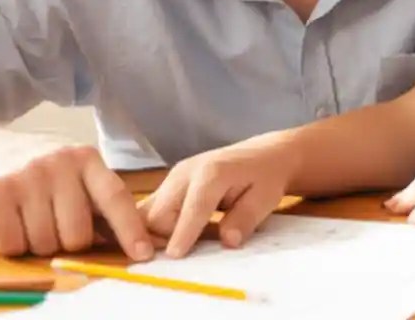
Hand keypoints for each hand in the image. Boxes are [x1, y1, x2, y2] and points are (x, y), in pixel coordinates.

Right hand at [0, 129, 151, 259]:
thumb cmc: (28, 166)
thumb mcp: (68, 170)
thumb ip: (95, 198)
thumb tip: (128, 238)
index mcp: (85, 158)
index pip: (116, 197)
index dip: (131, 229)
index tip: (143, 254)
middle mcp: (59, 163)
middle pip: (78, 235)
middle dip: (64, 242)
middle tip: (47, 223)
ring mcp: (26, 176)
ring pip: (45, 244)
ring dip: (34, 243)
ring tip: (23, 216)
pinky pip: (12, 244)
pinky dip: (9, 244)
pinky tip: (4, 220)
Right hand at [139, 138, 296, 257]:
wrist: (260, 155)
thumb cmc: (265, 177)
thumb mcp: (266, 198)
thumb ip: (245, 218)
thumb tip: (228, 241)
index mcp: (212, 172)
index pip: (193, 207)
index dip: (183, 233)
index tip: (175, 256)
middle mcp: (185, 172)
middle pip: (159, 211)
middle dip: (163, 238)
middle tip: (178, 259)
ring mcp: (173, 177)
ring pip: (148, 212)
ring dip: (155, 234)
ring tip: (172, 251)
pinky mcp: (168, 185)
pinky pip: (151, 210)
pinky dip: (155, 228)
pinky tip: (170, 240)